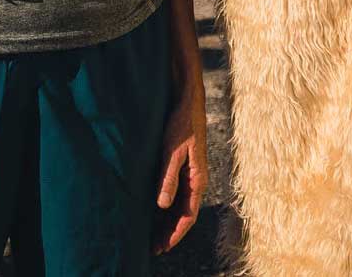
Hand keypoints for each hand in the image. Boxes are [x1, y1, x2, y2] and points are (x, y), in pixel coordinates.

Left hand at [153, 91, 208, 254]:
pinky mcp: (184, 167)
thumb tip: (162, 205)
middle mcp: (197, 180)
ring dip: (169, 222)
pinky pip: (177, 194)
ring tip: (154, 236)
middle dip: (171, 233)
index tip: (163, 247)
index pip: (189, 216)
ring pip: (181, 206)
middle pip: (185, 214)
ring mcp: (191, 175)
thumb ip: (168, 177)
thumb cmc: (182, 125)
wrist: (188, 103)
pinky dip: (168, 207)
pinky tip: (157, 211)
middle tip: (154, 248)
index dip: (176, 234)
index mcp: (198, 179)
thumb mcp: (172, 151)